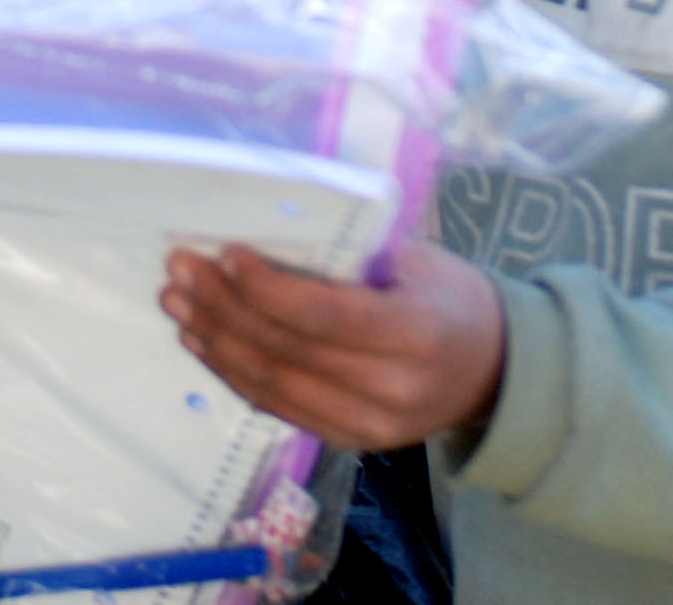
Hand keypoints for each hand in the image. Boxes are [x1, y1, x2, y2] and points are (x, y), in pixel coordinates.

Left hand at [163, 237, 505, 452]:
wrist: (495, 371)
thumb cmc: (453, 298)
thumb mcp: (421, 260)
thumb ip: (355, 252)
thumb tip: (270, 231)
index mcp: (417, 334)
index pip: (324, 315)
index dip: (266, 288)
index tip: (223, 254)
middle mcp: (392, 390)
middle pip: (288, 352)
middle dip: (224, 309)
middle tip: (179, 271)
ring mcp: (370, 426)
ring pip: (274, 387)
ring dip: (217, 343)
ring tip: (178, 304)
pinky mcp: (351, 442)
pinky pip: (280, 409)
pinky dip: (235, 375)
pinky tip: (204, 342)